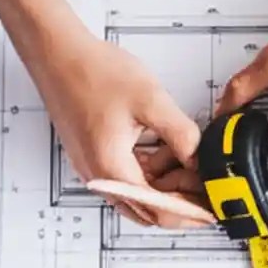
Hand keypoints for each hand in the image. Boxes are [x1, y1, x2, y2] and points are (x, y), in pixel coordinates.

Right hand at [23, 22, 212, 228]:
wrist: (58, 54)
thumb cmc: (93, 72)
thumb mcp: (152, 101)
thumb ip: (181, 135)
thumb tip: (198, 158)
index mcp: (112, 168)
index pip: (157, 210)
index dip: (188, 213)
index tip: (208, 209)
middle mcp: (99, 175)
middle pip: (147, 207)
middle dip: (179, 198)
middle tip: (203, 182)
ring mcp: (94, 166)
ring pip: (138, 191)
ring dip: (165, 182)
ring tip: (186, 157)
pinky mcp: (94, 154)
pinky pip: (127, 175)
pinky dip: (150, 169)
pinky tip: (163, 147)